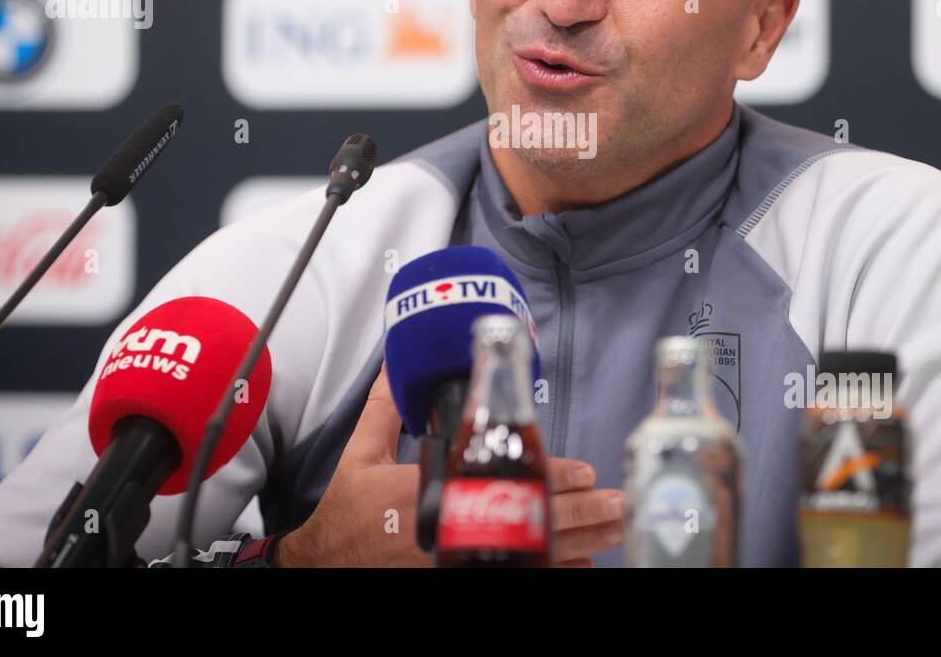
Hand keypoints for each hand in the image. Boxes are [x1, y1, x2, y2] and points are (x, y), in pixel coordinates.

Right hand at [275, 366, 625, 566]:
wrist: (323, 566)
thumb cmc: (345, 513)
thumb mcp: (361, 455)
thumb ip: (386, 408)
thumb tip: (393, 360)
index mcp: (433, 494)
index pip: (506, 485)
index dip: (550, 479)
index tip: (584, 471)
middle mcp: (455, 533)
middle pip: (532, 525)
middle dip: (580, 513)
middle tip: (617, 502)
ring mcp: (460, 564)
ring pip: (533, 557)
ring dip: (578, 544)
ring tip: (615, 531)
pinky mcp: (460, 579)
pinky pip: (518, 579)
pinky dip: (552, 574)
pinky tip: (581, 565)